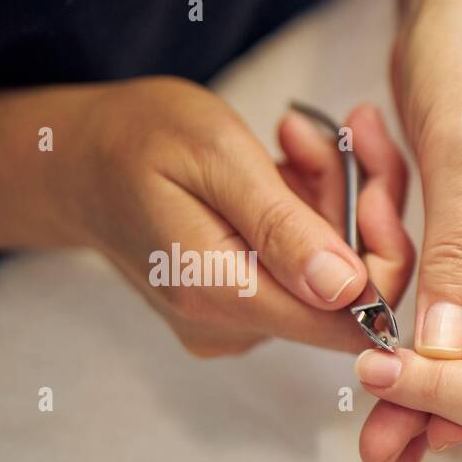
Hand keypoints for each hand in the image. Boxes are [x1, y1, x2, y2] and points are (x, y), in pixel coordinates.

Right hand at [8, 77, 412, 355]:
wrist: (78, 160)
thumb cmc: (136, 139)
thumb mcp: (214, 155)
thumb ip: (281, 226)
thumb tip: (347, 289)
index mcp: (222, 294)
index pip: (350, 320)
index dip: (383, 255)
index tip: (371, 182)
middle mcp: (233, 327)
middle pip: (349, 294)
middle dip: (360, 208)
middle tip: (339, 134)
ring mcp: (237, 324)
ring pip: (333, 275)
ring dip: (335, 200)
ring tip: (296, 140)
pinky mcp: (243, 308)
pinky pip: (307, 269)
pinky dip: (313, 215)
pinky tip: (285, 170)